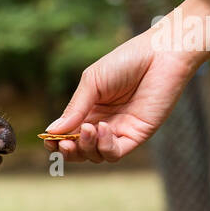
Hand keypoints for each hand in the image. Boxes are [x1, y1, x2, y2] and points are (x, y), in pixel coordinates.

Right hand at [44, 0, 209, 161]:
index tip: (48, 139)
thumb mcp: (92, 82)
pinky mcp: (137, 135)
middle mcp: (104, 123)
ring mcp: (120, 131)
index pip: (69, 133)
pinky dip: (105, 146)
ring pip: (96, 156)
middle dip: (69, 151)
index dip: (57, 140)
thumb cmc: (126, 61)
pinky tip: (103, 127)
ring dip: (86, 147)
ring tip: (88, 128)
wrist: (161, 55)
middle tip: (63, 143)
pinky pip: (115, 152)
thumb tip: (52, 131)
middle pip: (80, 150)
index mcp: (90, 109)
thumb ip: (74, 109)